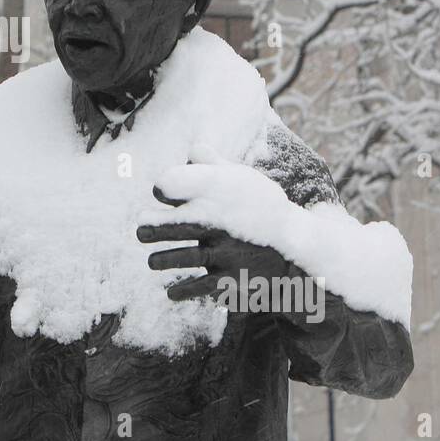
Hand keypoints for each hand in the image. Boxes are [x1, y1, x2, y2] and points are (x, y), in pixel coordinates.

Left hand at [138, 143, 300, 304]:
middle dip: (149, 228)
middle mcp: (217, 221)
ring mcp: (223, 252)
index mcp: (217, 192)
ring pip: (178, 259)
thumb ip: (214, 165)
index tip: (161, 194)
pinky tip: (172, 291)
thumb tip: (194, 148)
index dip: (164, 188)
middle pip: (168, 225)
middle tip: (141, 231)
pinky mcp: (230, 279)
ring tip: (153, 261)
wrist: (298, 246)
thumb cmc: (262, 208)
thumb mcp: (243, 180)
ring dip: (160, 261)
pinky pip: (197, 287)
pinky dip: (181, 291)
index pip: (173, 183)